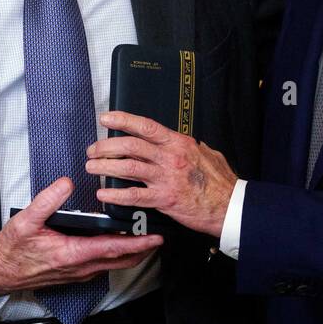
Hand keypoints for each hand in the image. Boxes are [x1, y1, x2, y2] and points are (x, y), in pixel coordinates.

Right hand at [0, 178, 163, 295]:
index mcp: (72, 253)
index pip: (113, 248)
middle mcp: (80, 267)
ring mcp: (79, 272)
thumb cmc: (12, 250)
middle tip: (160, 238)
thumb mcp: (26, 220)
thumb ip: (48, 201)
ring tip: (146, 240)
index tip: (154, 237)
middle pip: (121, 260)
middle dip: (143, 250)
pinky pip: (103, 265)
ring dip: (131, 253)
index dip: (137, 243)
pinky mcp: (75, 273)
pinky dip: (117, 256)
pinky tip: (119, 245)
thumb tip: (67, 184)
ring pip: (113, 264)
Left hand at [86, 111, 237, 238]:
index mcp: (179, 144)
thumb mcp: (207, 153)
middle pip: (130, 146)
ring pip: (128, 168)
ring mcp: (166, 178)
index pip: (146, 126)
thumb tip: (182, 142)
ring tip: (92, 167)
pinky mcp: (164, 199)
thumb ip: (190, 147)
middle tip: (93, 150)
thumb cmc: (221, 182)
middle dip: (106, 146)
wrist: (230, 206)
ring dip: (105, 167)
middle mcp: (170, 158)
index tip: (106, 118)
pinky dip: (115, 195)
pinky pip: (134, 196)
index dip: (123, 120)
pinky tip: (104, 194)